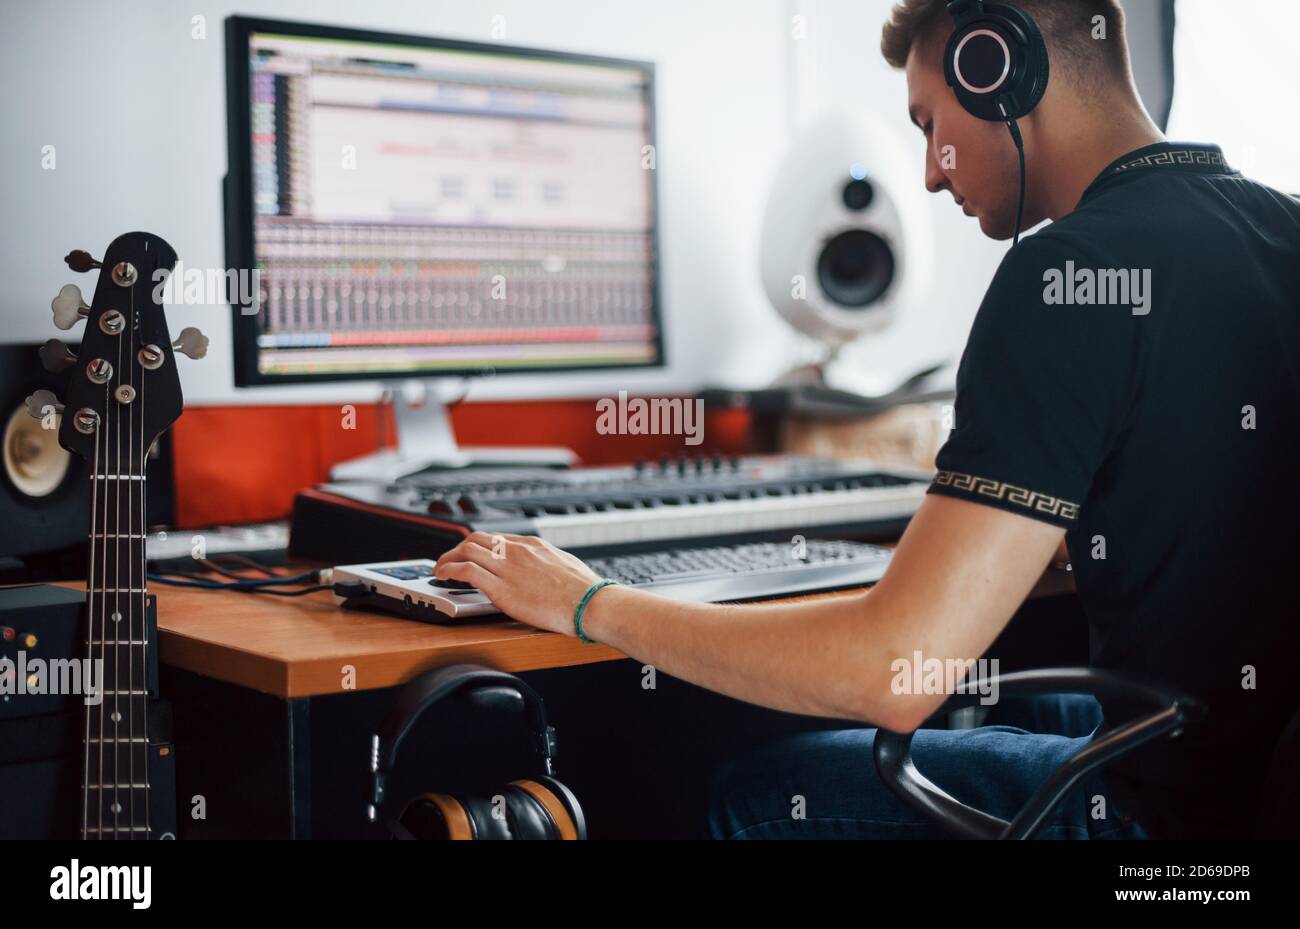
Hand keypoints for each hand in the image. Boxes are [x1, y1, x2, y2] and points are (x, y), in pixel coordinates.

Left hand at [433, 532, 601, 634]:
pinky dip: (449, 570)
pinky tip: (443, 576)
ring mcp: (508, 567)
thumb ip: (548, 564)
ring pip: (466, 550)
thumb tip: (545, 570)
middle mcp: (517, 551)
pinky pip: (465, 571)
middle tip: (449, 559)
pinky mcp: (500, 587)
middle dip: (458, 548)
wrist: (589, 603)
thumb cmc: (584, 591)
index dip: (479, 546)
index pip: (496, 538)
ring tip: (440, 569)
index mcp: (533, 545)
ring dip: (447, 558)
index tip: (472, 555)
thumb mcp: (565, 566)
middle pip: (477, 538)